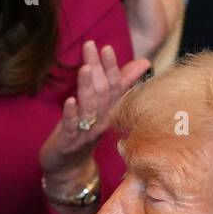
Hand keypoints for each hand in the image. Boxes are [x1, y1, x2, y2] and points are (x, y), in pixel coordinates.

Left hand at [40, 41, 146, 181]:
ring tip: (86, 68)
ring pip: (89, 108)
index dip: (111, 67)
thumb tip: (144, 61)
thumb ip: (121, 83)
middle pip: (102, 93)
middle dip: (98, 69)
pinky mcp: (69, 141)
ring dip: (87, 87)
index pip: (114, 86)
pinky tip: (69, 101)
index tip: (107, 47)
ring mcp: (85, 132)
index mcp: (109, 111)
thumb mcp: (103, 106)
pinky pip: (71, 126)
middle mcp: (101, 121)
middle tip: (92, 46)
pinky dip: (70, 114)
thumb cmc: (85, 132)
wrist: (68, 167)